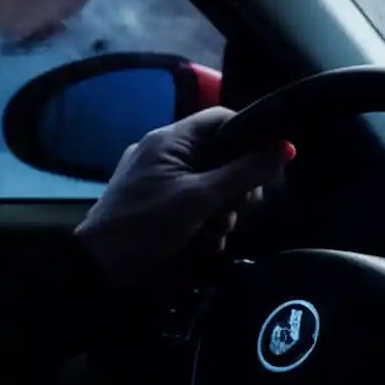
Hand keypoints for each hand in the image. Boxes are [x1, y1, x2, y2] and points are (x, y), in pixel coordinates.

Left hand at [74, 106, 293, 289]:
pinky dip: (204, 215)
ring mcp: (155, 174)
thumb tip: (287, 148)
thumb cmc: (148, 224)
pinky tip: (207, 239)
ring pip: (209, 178)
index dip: (249, 136)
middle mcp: (162, 150)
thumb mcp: (202, 199)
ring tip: (218, 231)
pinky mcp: (152, 197)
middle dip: (236, 184)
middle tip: (238, 211)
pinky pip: (191, 196)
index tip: (266, 166)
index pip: (221, 118)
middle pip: (220, 152)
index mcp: (170, 139)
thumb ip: (245, 173)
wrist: (98, 267)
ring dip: (222, 205)